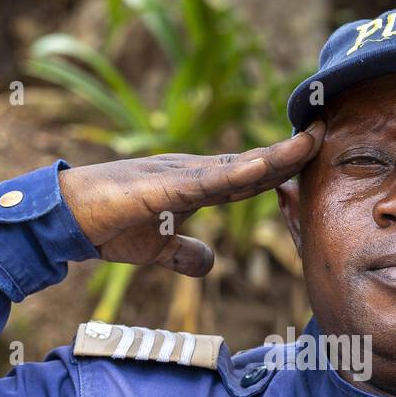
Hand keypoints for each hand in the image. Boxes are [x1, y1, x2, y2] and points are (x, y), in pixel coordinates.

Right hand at [59, 122, 324, 276]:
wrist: (66, 220)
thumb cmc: (108, 227)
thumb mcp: (158, 249)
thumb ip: (186, 254)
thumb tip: (210, 263)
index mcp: (195, 185)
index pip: (250, 176)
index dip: (284, 167)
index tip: (318, 157)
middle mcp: (192, 172)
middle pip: (252, 162)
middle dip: (292, 151)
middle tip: (329, 133)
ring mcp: (178, 175)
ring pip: (237, 165)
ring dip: (276, 154)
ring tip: (311, 141)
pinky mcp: (160, 186)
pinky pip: (206, 181)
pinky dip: (236, 173)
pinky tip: (264, 166)